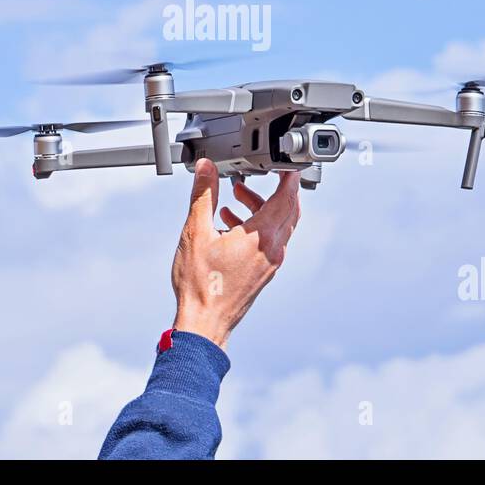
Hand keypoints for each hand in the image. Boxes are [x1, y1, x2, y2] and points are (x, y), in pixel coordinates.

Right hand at [170, 159, 301, 348]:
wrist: (204, 323)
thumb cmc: (201, 284)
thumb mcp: (195, 231)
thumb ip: (203, 194)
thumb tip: (206, 168)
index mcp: (262, 236)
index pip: (287, 196)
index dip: (289, 175)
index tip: (286, 162)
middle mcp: (273, 249)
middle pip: (289, 210)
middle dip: (275, 188)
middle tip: (260, 174)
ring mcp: (270, 263)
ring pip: (278, 226)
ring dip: (261, 206)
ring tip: (235, 195)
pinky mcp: (263, 272)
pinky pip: (269, 241)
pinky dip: (256, 226)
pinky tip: (228, 224)